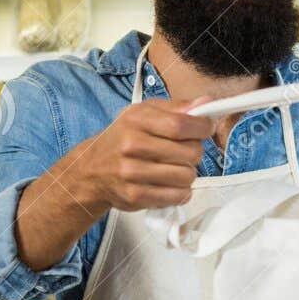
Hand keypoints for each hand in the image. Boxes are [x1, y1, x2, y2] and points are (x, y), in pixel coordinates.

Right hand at [81, 97, 211, 211]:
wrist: (91, 170)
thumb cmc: (123, 138)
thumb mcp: (144, 113)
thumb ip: (177, 108)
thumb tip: (207, 103)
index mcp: (136, 120)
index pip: (181, 124)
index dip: (202, 127)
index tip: (207, 128)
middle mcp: (132, 145)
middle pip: (189, 152)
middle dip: (194, 152)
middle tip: (183, 152)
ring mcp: (132, 172)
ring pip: (187, 176)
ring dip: (187, 173)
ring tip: (174, 168)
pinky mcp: (136, 195)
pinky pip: (177, 196)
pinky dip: (180, 192)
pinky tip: (170, 184)